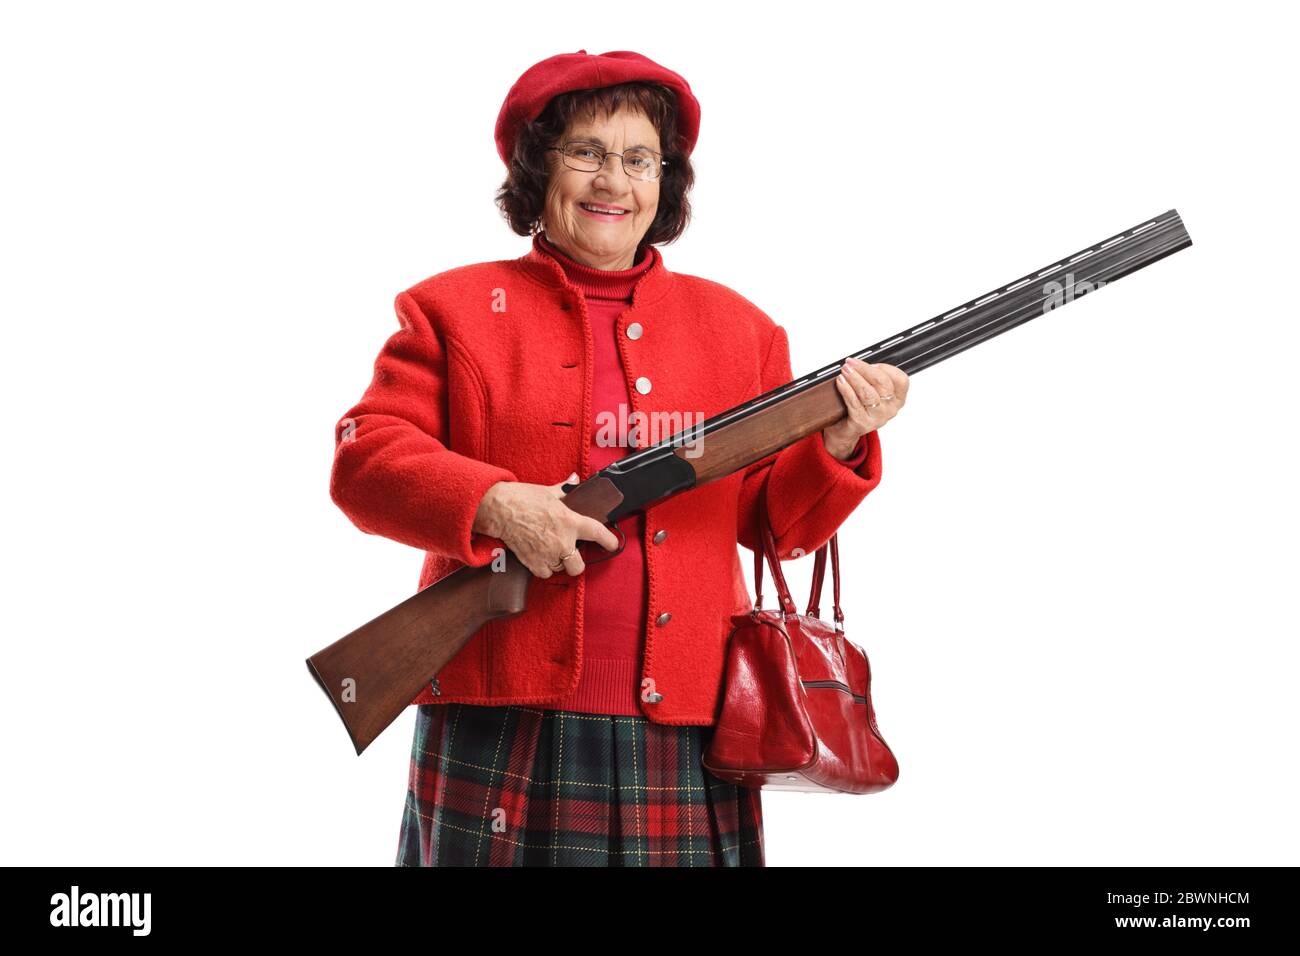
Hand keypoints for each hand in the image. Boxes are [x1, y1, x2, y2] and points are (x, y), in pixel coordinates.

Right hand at [473, 472, 620, 577]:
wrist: (500, 509)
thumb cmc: (523, 498)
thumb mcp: (549, 492)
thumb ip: (565, 490)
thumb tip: (574, 480)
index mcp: (570, 521)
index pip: (597, 533)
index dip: (609, 541)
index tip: (613, 544)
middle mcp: (562, 541)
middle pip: (579, 566)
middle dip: (576, 562)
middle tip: (570, 553)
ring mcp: (548, 554)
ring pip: (560, 569)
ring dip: (557, 563)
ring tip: (550, 551)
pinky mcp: (533, 562)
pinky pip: (545, 573)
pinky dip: (543, 568)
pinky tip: (539, 557)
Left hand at [822, 357, 908, 458]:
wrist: (845, 430)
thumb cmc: (859, 406)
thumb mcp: (872, 391)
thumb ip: (873, 378)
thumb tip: (862, 362)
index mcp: (897, 399)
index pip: (901, 380)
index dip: (886, 368)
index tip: (871, 363)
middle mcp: (890, 409)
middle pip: (883, 384)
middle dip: (865, 369)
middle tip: (851, 363)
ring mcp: (877, 418)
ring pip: (868, 394)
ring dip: (855, 378)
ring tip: (845, 371)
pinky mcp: (861, 423)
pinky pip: (854, 403)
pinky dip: (846, 389)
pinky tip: (841, 382)